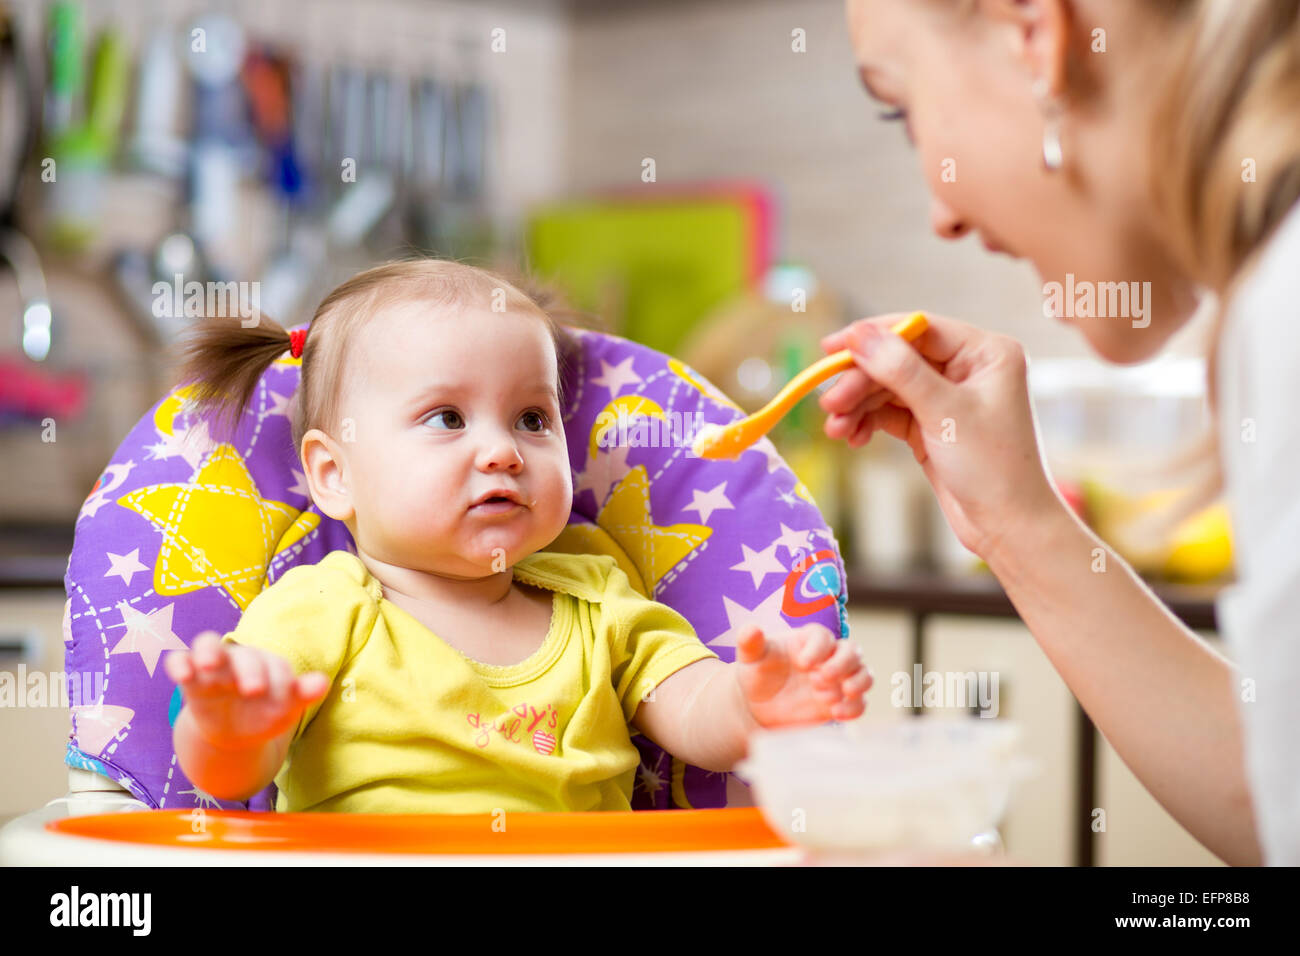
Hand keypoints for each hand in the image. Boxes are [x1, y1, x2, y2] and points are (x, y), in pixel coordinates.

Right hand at [163, 631, 328, 751]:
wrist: (232, 733)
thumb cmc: (264, 714)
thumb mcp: (284, 708)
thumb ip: (302, 694)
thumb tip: (323, 683)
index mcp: (268, 663)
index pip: (276, 666)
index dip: (281, 682)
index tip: (285, 700)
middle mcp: (240, 658)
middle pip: (244, 655)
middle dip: (250, 671)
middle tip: (254, 690)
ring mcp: (213, 665)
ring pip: (208, 644)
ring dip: (209, 651)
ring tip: (209, 664)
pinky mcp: (189, 677)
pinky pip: (179, 661)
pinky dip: (179, 663)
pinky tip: (181, 674)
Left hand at [734, 625, 871, 727]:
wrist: (761, 706)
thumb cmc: (758, 673)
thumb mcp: (750, 657)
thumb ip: (750, 642)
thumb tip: (751, 630)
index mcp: (809, 640)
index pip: (823, 636)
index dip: (818, 648)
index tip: (802, 663)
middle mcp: (829, 656)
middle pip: (852, 650)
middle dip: (843, 664)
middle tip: (822, 677)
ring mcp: (838, 680)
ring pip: (864, 674)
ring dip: (858, 682)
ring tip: (843, 693)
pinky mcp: (841, 702)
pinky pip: (860, 703)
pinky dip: (854, 708)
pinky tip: (836, 713)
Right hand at [819, 312, 1061, 563]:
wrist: (1008, 527)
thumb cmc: (993, 467)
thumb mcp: (944, 413)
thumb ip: (900, 370)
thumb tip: (859, 335)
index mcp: (985, 352)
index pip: (918, 330)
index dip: (872, 336)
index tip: (832, 349)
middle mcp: (968, 368)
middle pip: (897, 359)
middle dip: (860, 381)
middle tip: (829, 404)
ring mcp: (948, 397)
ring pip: (888, 387)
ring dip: (858, 405)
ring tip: (835, 429)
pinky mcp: (932, 424)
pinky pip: (890, 412)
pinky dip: (868, 422)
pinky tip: (852, 437)